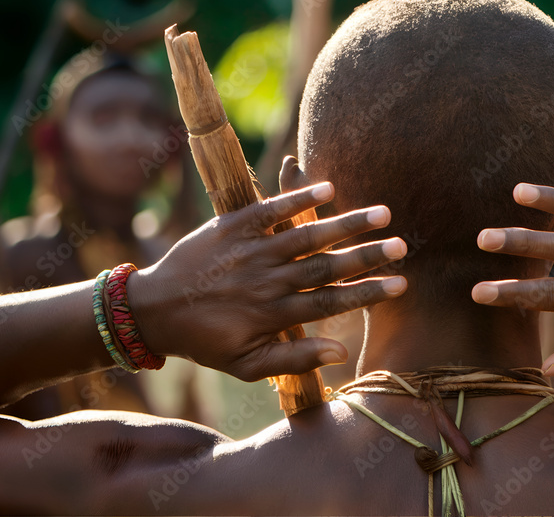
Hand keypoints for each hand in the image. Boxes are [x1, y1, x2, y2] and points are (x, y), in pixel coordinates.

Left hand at [130, 159, 407, 381]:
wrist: (151, 310)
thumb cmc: (205, 342)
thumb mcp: (246, 365)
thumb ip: (293, 360)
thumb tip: (340, 352)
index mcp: (272, 315)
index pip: (330, 302)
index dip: (366, 293)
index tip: (399, 285)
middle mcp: (265, 280)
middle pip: (325, 266)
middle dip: (367, 256)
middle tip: (402, 246)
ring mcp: (249, 251)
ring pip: (306, 235)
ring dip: (346, 223)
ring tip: (382, 214)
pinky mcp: (231, 226)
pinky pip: (269, 209)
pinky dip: (297, 197)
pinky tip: (329, 187)